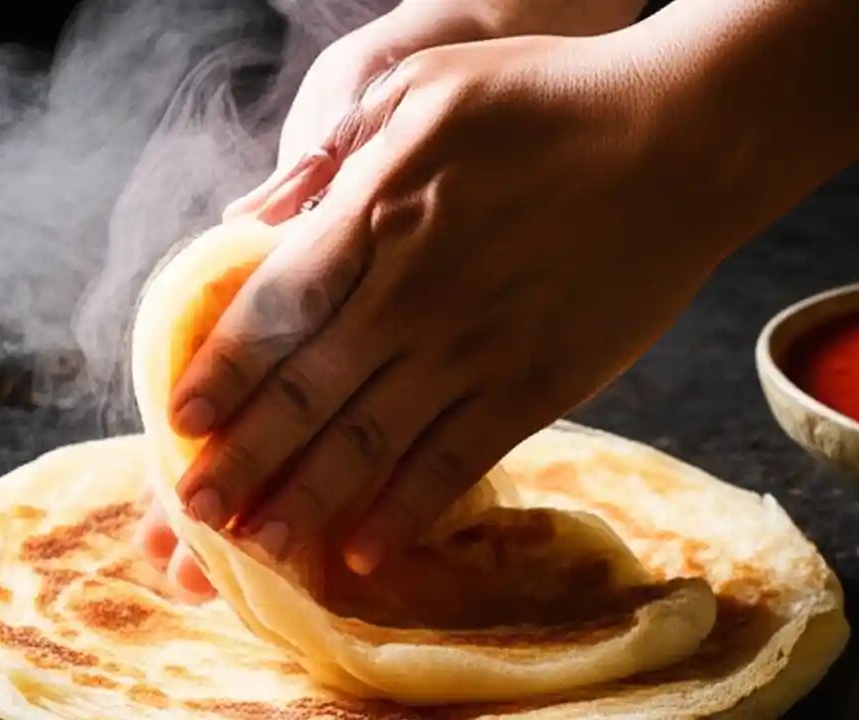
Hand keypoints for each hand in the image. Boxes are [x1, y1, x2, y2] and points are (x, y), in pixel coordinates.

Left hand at [167, 31, 738, 575]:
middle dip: (241, 457)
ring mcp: (476, 349)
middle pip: (304, 392)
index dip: (220, 372)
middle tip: (194, 513)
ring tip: (255, 550)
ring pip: (368, 442)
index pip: (272, 309)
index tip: (179, 420)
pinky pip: (456, 463)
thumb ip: (335, 149)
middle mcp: (413, 295)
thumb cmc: (546, 97)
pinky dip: (405, 511)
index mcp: (375, 213)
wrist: (679, 141)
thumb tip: (257, 217)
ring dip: (304, 500)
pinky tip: (363, 551)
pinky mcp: (535, 386)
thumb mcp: (420, 82)